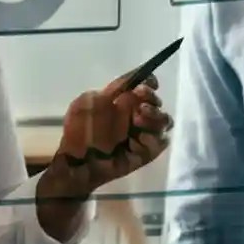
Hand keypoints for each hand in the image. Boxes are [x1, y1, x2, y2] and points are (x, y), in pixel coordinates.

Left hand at [52, 72, 172, 193]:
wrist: (79, 161)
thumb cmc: (81, 129)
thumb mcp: (90, 101)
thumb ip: (115, 89)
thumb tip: (138, 87)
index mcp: (121, 100)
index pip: (143, 86)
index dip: (149, 82)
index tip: (150, 84)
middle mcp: (134, 115)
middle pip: (157, 102)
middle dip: (152, 99)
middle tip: (141, 106)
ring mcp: (142, 134)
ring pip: (164, 121)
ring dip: (155, 117)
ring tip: (138, 120)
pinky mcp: (147, 152)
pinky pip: (162, 142)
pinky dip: (155, 138)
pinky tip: (141, 138)